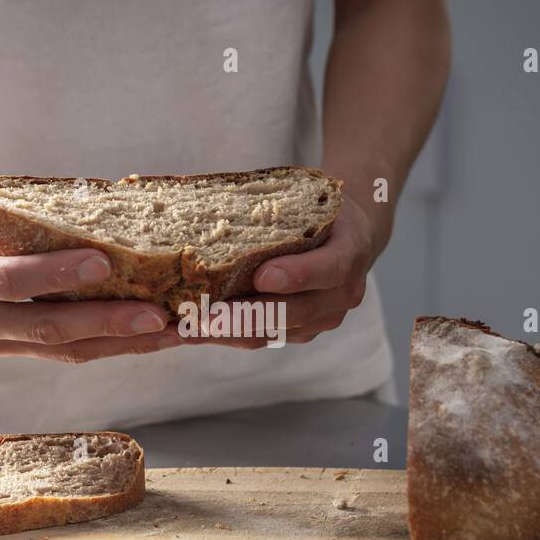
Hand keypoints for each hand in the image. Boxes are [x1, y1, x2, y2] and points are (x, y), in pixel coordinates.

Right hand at [0, 198, 180, 362]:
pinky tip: (146, 337)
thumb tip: (93, 199)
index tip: (103, 260)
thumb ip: (16, 216)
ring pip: (63, 351)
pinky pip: (62, 354)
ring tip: (173, 332)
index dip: (56, 273)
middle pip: (48, 329)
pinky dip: (107, 345)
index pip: (9, 279)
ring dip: (122, 344)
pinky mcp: (6, 354)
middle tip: (162, 315)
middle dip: (110, 324)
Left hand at [183, 196, 377, 348]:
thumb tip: (217, 207)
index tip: (262, 276)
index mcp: (350, 253)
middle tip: (209, 317)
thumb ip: (282, 211)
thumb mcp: (312, 201)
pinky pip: (262, 338)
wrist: (350, 238)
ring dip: (228, 332)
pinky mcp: (300, 333)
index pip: (328, 269)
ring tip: (189, 329)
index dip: (297, 275)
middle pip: (295, 312)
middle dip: (248, 316)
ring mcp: (322, 319)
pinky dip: (226, 335)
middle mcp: (342, 294)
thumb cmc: (321, 213)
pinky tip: (193, 331)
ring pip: (273, 332)